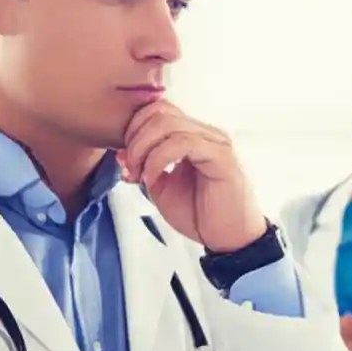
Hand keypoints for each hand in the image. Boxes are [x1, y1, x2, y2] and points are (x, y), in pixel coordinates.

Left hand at [119, 100, 264, 252]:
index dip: (133, 129)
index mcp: (193, 136)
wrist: (229, 240)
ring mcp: (215, 141)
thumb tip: (121, 152)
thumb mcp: (162, 189)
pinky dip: (159, 159)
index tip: (124, 159)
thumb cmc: (200, 215)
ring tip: (139, 175)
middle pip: (159, 111)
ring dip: (143, 149)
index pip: (158, 110)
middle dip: (134, 138)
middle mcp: (206, 132)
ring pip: (168, 123)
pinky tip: (153, 179)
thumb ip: (144, 167)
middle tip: (129, 167)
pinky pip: (183, 143)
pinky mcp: (221, 156)